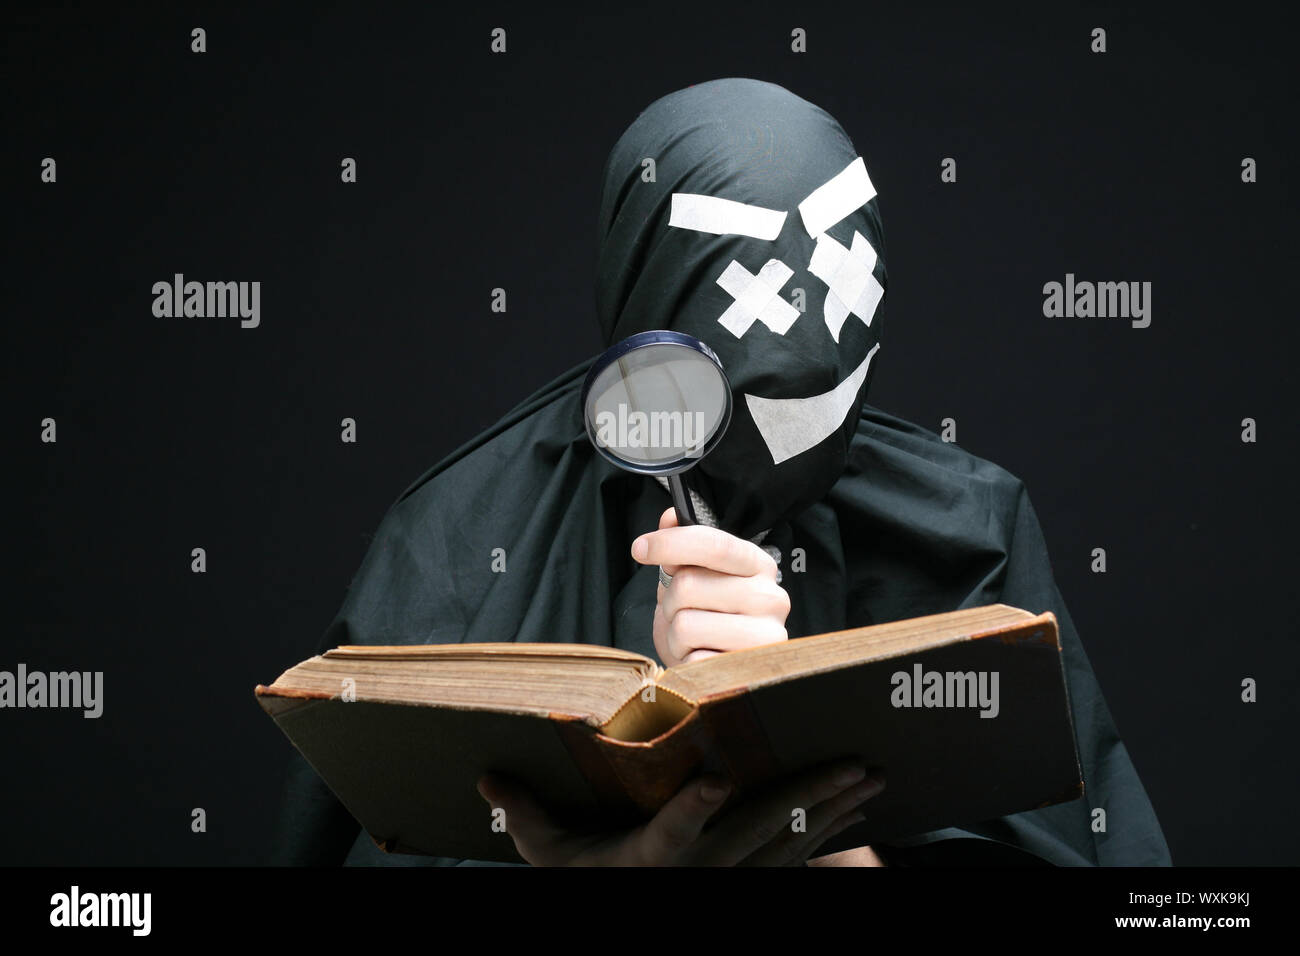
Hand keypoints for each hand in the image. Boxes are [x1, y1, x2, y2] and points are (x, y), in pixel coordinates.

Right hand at [477, 760, 884, 865]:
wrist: (622, 923)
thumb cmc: (588, 888)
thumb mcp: (552, 859)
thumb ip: (527, 818)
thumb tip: (486, 776)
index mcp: (648, 861)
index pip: (670, 833)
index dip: (692, 809)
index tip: (714, 778)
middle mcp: (698, 876)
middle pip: (761, 834)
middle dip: (811, 798)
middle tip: (855, 764)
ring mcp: (729, 886)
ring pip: (791, 847)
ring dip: (834, 813)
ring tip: (872, 778)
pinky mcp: (746, 888)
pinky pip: (794, 862)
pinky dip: (828, 836)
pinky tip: (857, 813)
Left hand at [631, 507, 790, 667]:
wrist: (719, 672)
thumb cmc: (707, 619)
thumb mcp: (693, 577)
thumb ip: (684, 545)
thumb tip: (671, 516)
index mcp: (758, 565)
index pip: (715, 544)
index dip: (671, 543)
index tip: (640, 548)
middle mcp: (771, 597)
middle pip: (689, 584)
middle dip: (670, 601)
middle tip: (680, 612)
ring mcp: (766, 636)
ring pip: (686, 624)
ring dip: (676, 636)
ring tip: (692, 639)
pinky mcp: (750, 672)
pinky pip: (693, 661)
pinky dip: (687, 663)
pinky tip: (702, 659)